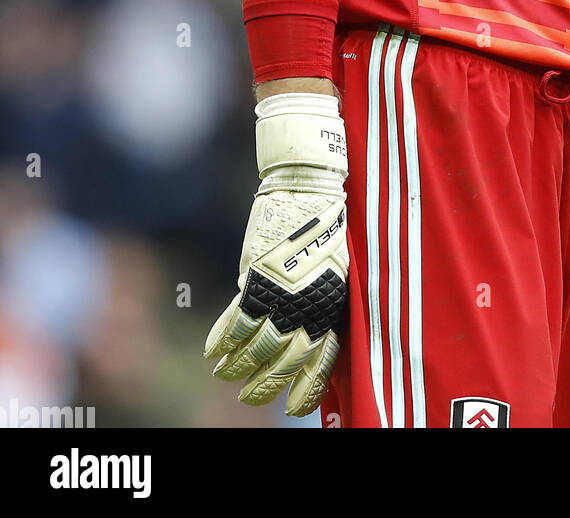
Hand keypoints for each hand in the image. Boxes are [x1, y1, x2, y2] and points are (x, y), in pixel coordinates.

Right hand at [204, 93, 349, 416]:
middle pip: (284, 359)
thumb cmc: (326, 223)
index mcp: (333, 303)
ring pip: (257, 345)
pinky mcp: (257, 276)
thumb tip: (305, 340)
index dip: (306, 388)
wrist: (308, 184)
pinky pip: (236, 319)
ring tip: (227, 375)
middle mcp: (309, 303)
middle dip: (265, 384)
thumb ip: (317, 304)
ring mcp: (281, 292)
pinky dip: (223, 339)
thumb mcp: (332, 269)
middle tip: (250, 396)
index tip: (295, 408)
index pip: (321, 360)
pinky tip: (213, 353)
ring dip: (239, 366)